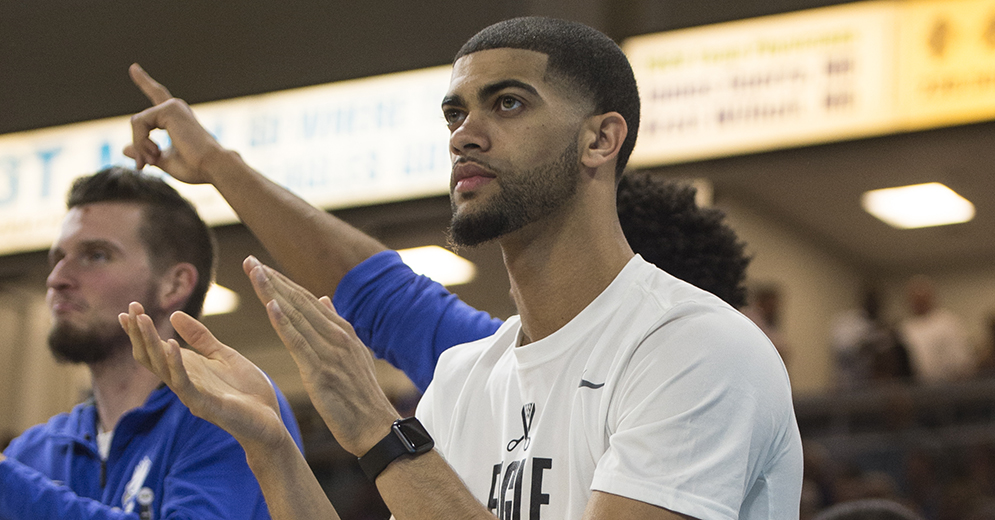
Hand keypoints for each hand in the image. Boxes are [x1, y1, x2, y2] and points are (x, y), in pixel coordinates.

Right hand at [120, 302, 287, 449]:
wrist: (269, 420)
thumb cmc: (246, 391)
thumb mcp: (223, 355)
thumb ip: (200, 338)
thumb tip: (174, 315)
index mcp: (187, 369)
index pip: (155, 349)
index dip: (141, 331)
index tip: (129, 309)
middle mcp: (183, 382)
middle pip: (152, 357)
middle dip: (140, 333)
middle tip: (132, 308)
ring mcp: (192, 394)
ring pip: (162, 368)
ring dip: (151, 343)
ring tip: (143, 320)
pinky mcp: (205, 405)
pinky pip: (185, 384)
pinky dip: (176, 364)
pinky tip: (172, 344)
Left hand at [125, 63, 226, 182]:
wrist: (211, 166)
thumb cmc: (195, 167)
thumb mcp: (165, 161)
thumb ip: (145, 153)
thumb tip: (124, 149)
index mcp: (177, 118)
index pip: (158, 96)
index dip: (144, 82)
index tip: (133, 68)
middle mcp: (175, 108)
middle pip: (140, 121)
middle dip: (139, 144)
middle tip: (142, 166)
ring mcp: (172, 106)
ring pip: (137, 123)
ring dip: (140, 146)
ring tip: (153, 161)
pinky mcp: (167, 109)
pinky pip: (139, 123)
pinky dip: (141, 141)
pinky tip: (155, 153)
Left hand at [243, 256, 398, 455]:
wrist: (376, 427)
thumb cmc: (362, 397)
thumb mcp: (353, 355)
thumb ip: (336, 326)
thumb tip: (324, 299)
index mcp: (342, 332)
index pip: (308, 301)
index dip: (284, 283)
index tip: (262, 268)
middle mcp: (336, 336)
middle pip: (299, 302)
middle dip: (273, 280)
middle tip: (249, 260)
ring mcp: (329, 352)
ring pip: (296, 316)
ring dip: (273, 292)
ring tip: (253, 272)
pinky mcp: (321, 371)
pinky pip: (298, 342)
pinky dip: (284, 322)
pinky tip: (270, 305)